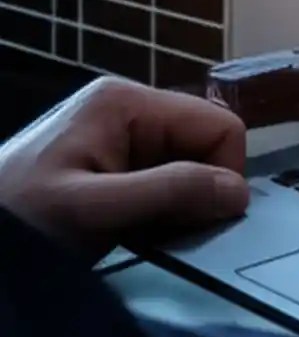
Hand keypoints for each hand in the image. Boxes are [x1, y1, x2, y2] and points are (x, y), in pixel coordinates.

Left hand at [0, 77, 249, 256]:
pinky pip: (167, 187)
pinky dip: (162, 215)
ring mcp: (121, 138)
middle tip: (161, 231)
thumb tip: (239, 193)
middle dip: (197, 193)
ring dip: (178, 209)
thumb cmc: (18, 220)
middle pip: (207, 148)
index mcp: (126, 102)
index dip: (222, 174)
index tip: (196, 219)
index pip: (220, 126)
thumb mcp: (93, 208)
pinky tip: (133, 234)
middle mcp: (129, 111)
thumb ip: (169, 192)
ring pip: (191, 171)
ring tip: (140, 234)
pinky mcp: (114, 167)